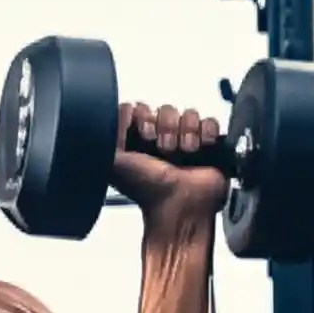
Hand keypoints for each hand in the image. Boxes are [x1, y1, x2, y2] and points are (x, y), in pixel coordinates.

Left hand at [110, 102, 229, 222]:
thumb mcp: (114, 163)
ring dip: (186, 135)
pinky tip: (200, 152)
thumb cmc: (148, 189)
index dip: (143, 118)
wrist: (181, 204)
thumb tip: (105, 118)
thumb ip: (104, 139)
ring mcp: (185, 138)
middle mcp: (160, 137)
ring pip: (188, 114)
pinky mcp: (208, 143)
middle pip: (165, 109)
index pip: (140, 108)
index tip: (144, 135)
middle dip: (166, 130)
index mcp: (137, 140)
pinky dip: (206, 135)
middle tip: (164, 151)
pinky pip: (210, 121)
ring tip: (183, 156)